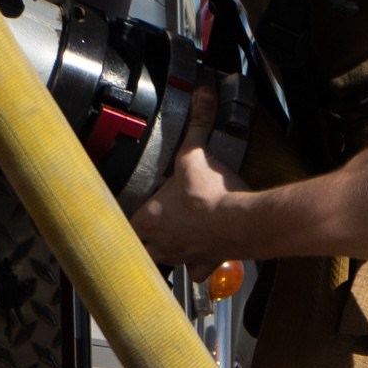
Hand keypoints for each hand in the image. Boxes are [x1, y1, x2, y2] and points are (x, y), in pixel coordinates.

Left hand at [125, 87, 249, 271]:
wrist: (243, 223)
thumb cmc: (213, 197)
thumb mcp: (196, 153)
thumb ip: (197, 123)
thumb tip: (200, 96)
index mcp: (149, 219)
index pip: (124, 222)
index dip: (124, 215)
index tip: (126, 210)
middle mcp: (162, 242)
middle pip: (140, 247)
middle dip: (142, 238)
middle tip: (147, 227)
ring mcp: (184, 255)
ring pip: (164, 260)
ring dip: (165, 251)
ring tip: (170, 239)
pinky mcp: (207, 261)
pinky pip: (197, 271)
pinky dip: (198, 267)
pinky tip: (201, 260)